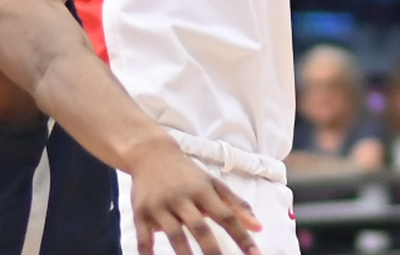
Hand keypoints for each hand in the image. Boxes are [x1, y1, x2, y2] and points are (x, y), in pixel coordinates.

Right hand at [128, 139, 261, 254]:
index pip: (226, 216)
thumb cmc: (188, 174)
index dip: (242, 236)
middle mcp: (182, 198)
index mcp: (203, 192)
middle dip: (212, 250)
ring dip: (184, 254)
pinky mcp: (141, 212)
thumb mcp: (213, 184)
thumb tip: (259, 228)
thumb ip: (236, 205)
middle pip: (200, 227)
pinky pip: (143, 236)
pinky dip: (146, 252)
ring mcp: (160, 206)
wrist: (151, 154)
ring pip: (174, 234)